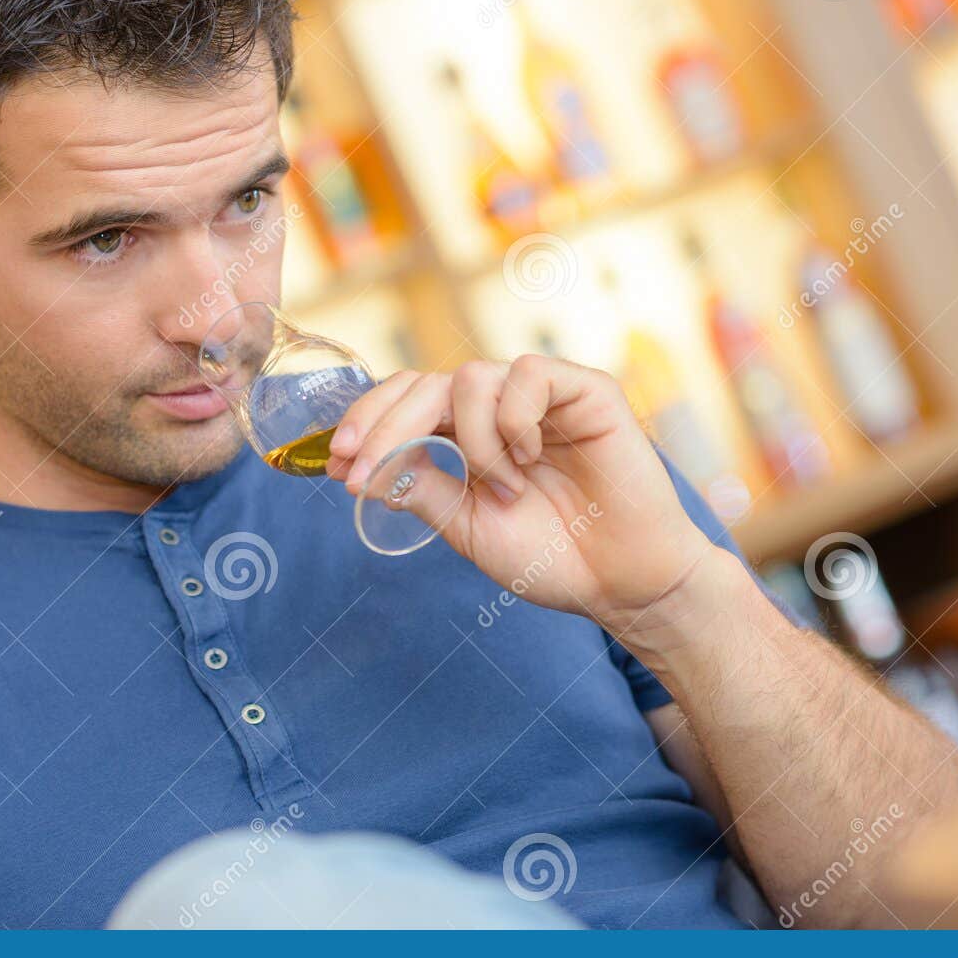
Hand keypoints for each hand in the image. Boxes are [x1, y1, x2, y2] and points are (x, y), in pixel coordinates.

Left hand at [325, 355, 728, 635]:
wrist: (623, 582)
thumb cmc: (553, 558)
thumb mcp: (468, 528)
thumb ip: (423, 490)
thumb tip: (369, 466)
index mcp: (468, 435)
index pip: (405, 402)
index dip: (366, 422)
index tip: (333, 462)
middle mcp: (499, 407)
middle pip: (424, 382)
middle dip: (384, 425)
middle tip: (361, 469)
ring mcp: (541, 395)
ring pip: (471, 377)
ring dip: (473, 440)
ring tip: (504, 489)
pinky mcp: (585, 389)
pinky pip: (527, 375)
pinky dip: (515, 423)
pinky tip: (534, 460)